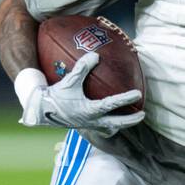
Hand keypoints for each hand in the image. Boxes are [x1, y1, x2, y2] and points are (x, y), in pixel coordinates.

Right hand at [20, 52, 143, 136]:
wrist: (41, 110)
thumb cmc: (55, 95)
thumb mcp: (69, 81)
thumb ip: (82, 68)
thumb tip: (96, 55)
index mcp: (89, 110)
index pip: (111, 105)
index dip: (125, 99)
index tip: (137, 94)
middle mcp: (91, 121)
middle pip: (117, 124)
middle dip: (131, 121)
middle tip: (143, 114)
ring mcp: (89, 125)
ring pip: (110, 129)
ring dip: (121, 125)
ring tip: (131, 119)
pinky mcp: (85, 127)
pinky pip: (101, 129)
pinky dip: (109, 126)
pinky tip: (112, 120)